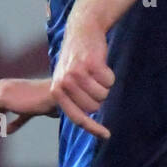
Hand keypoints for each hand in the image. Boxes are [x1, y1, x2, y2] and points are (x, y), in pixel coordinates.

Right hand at [0, 78, 56, 135]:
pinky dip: (9, 124)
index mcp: (0, 87)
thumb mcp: (4, 98)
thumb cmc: (31, 97)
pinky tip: (6, 131)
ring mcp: (20, 99)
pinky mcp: (32, 108)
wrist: (59, 97)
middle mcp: (8, 91)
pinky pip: (17, 118)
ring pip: (0, 109)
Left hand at [50, 20, 114, 139]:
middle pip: (94, 107)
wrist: (82, 31)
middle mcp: (65, 83)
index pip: (77, 117)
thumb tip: (84, 123)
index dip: (93, 127)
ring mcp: (78, 73)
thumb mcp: (65, 81)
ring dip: (104, 86)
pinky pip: (110, 81)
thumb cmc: (75, 61)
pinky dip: (110, 75)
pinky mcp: (92, 63)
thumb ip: (70, 101)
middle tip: (93, 83)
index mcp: (56, 91)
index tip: (106, 135)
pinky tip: (101, 65)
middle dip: (98, 98)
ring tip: (95, 73)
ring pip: (103, 95)